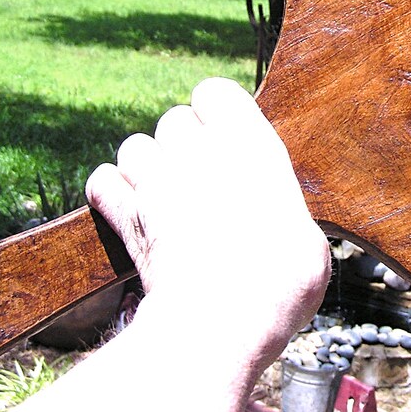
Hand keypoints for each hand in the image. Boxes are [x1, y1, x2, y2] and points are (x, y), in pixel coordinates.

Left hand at [85, 77, 330, 366]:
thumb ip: (280, 214)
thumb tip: (277, 226)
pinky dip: (112, 195)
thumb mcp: (307, 243)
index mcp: (250, 145)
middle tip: (201, 181)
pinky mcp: (125, 215)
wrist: (221, 319)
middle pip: (174, 120)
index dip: (218, 114)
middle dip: (182, 145)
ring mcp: (157, 180)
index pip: (216, 92)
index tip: (229, 141)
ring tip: (165, 198)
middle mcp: (199, 151)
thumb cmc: (281, 283)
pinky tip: (132, 214)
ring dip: (146, 167)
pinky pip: (102, 182)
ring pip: (135, 147)